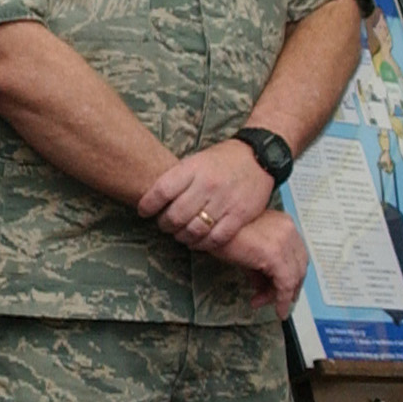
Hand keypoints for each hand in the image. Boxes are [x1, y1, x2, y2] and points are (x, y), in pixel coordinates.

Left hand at [139, 139, 276, 251]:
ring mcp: (224, 201)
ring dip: (182, 237)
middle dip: (165, 225)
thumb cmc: (222, 160)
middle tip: (165, 225)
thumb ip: (178, 179)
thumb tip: (153, 200)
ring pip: (193, 230)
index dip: (147, 205)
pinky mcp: (239, 215)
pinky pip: (216, 238)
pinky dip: (203, 244)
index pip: (161, 191)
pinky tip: (198, 241)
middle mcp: (207, 184)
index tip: (143, 212)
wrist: (259, 157)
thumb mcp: (196, 160)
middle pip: (175, 215)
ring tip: (181, 234)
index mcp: (193, 168)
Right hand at [217, 210, 308, 315]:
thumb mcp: (246, 252)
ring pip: (294, 276)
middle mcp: (288, 229)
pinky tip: (278, 310)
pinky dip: (283, 300)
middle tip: (277, 301)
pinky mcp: (275, 253)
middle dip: (290, 287)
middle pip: (300, 266)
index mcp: (283, 223)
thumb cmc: (221, 233)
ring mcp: (284, 240)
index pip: (296, 255)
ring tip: (262, 303)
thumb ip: (260, 268)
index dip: (291, 276)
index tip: (282, 291)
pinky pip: (286, 283)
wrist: (208, 226)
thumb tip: (264, 287)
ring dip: (282, 296)